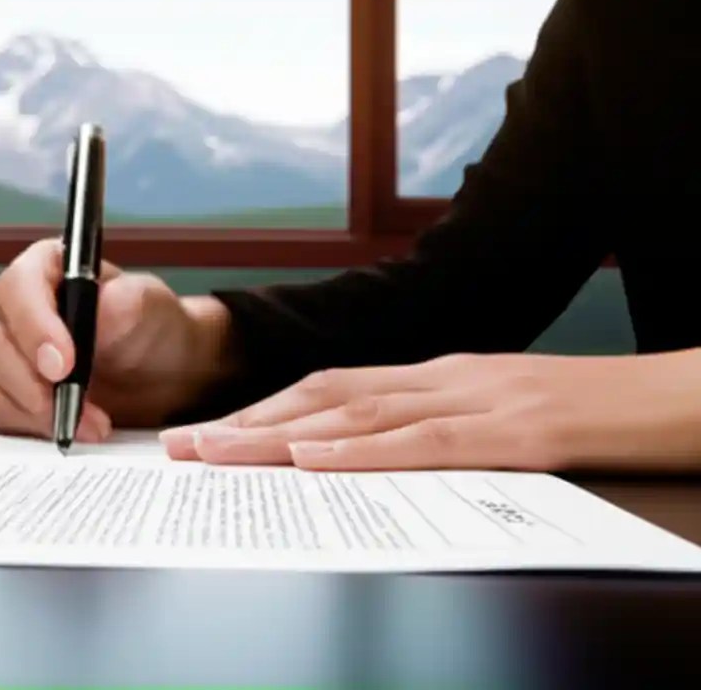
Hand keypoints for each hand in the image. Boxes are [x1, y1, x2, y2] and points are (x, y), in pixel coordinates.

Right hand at [0, 238, 233, 441]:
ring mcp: (13, 356)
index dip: (32, 325)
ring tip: (94, 424)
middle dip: (32, 380)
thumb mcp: (152, 308)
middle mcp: (20, 310)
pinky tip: (77, 430)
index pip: (17, 287)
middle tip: (75, 404)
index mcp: (47, 269)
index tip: (62, 364)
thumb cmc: (152, 327)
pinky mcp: (14, 396)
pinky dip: (37, 429)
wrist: (164, 374)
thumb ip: (128, 302)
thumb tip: (101, 307)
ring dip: (40, 412)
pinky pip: (3, 416)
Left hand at [159, 351, 700, 472]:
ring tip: (216, 453)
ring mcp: (477, 399)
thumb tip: (357, 453)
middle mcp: (442, 377)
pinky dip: (361, 449)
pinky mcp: (515, 431)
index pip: (329, 387)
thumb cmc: (584, 410)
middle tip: (179, 447)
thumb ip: (428, 427)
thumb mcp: (494, 413)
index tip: (206, 432)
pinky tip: (313, 458)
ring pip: (357, 413)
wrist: (675, 394)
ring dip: (278, 435)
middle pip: (324, 395)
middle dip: (246, 421)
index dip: (261, 408)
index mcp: (435, 374)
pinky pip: (423, 441)